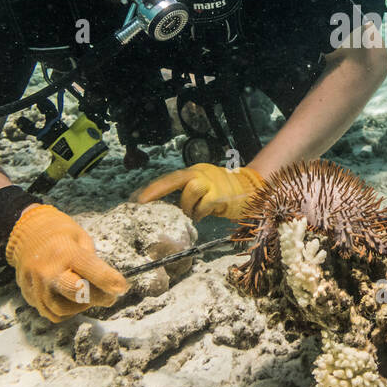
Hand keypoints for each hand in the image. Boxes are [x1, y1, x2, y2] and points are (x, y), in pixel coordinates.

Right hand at [5, 205, 128, 321]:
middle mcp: (48, 271)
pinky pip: (53, 313)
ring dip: (82, 305)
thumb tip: (109, 287)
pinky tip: (71, 297)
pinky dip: (66, 310)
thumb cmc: (60, 235)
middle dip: (99, 297)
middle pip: (77, 293)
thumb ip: (93, 262)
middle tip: (111, 296)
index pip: (90, 269)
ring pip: (64, 309)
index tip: (123, 287)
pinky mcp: (30, 296)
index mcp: (65, 252)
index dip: (109, 281)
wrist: (27, 234)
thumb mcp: (81, 238)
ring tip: (87, 292)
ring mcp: (37, 286)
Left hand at [133, 163, 264, 220]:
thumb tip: (165, 207)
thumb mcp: (202, 188)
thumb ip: (186, 193)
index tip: (136, 199)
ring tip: (192, 213)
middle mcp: (201, 173)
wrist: (249, 188)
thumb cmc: (222, 192)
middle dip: (157, 190)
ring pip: (191, 190)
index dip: (153, 189)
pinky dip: (201, 212)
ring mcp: (212, 182)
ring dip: (187, 205)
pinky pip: (205, 204)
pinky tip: (203, 215)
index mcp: (193, 172)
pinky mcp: (221, 194)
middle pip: (175, 179)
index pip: (169, 179)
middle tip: (143, 202)